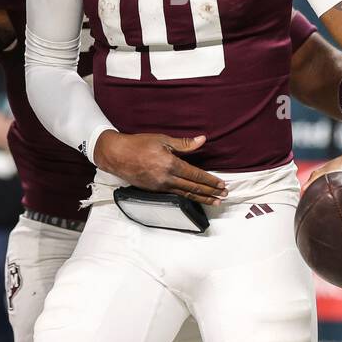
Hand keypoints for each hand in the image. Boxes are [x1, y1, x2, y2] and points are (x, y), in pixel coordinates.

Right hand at [93, 131, 226, 205]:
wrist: (117, 155)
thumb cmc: (139, 144)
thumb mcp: (162, 139)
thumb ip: (184, 143)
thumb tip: (202, 140)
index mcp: (170, 164)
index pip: (195, 175)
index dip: (210, 181)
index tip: (221, 184)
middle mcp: (167, 178)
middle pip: (193, 188)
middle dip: (210, 193)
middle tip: (223, 196)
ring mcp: (160, 186)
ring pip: (185, 195)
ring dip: (202, 198)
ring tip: (214, 202)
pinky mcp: (154, 190)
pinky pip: (175, 195)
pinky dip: (188, 198)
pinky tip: (194, 198)